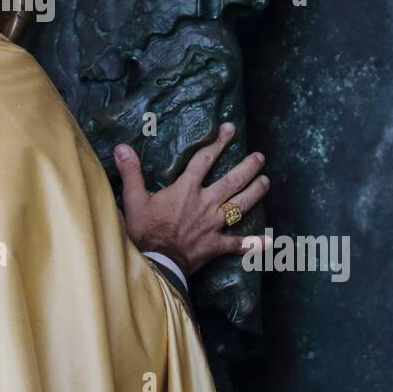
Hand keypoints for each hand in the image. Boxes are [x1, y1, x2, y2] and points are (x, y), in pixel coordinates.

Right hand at [114, 123, 267, 276]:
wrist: (156, 262)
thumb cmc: (145, 231)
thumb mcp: (133, 199)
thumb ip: (131, 172)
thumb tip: (122, 147)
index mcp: (186, 189)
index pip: (205, 160)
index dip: (218, 142)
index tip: (229, 129)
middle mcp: (205, 203)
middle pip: (232, 181)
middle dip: (248, 167)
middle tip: (260, 157)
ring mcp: (214, 225)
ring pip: (241, 206)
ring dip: (255, 192)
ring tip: (266, 181)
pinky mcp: (217, 245)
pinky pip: (238, 244)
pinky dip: (254, 243)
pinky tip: (270, 241)